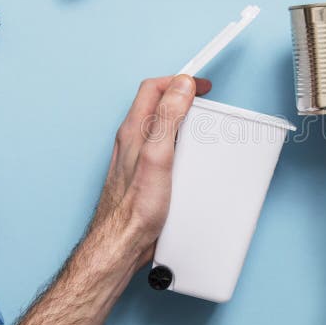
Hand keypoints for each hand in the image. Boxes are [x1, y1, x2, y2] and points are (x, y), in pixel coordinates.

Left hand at [92, 75, 211, 266]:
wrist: (122, 243)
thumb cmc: (134, 207)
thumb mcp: (156, 156)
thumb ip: (167, 118)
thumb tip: (181, 86)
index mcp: (134, 130)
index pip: (153, 89)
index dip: (179, 81)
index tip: (202, 86)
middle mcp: (132, 141)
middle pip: (156, 104)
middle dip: (182, 96)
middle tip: (204, 99)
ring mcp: (137, 158)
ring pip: (160, 127)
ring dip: (181, 120)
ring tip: (200, 123)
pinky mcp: (145, 175)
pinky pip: (163, 149)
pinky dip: (180, 144)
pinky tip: (190, 157)